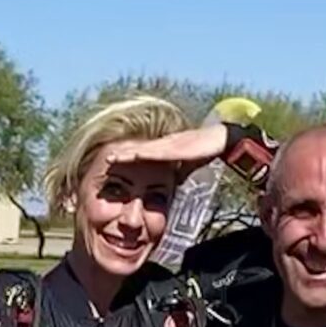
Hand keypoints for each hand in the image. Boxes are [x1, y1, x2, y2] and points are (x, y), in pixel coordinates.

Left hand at [103, 123, 229, 174]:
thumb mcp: (186, 166)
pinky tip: (133, 156)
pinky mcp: (176, 145)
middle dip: (121, 155)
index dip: (126, 159)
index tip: (111, 165)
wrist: (221, 138)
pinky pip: (157, 151)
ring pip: (143, 149)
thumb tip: (169, 188)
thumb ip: (176, 174)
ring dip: (126, 154)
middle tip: (104, 161)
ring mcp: (168, 144)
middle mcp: (163, 145)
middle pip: (137, 150)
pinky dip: (144, 154)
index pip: (141, 155)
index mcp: (164, 150)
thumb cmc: (205, 151)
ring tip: (111, 158)